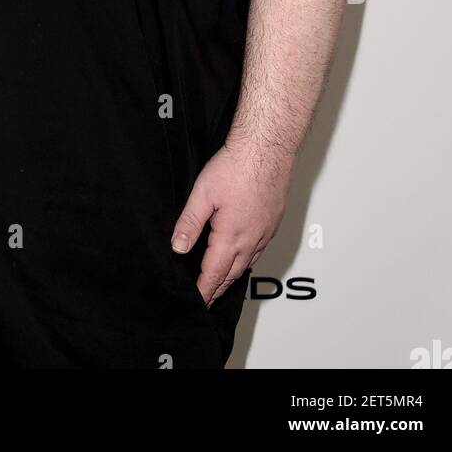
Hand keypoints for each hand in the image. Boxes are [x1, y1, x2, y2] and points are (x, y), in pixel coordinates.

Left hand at [170, 139, 292, 305]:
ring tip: (221, 281)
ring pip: (247, 262)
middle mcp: (252, 239)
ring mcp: (265, 231)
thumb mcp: (203, 193)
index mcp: (232, 236)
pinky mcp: (273, 220)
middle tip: (207, 297)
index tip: (197, 302)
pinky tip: (242, 253)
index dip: (204, 291)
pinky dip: (247, 257)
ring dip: (232, 274)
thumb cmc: (237, 166)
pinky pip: (259, 248)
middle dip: (218, 287)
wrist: (267, 149)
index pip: (214, 274)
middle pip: (232, 273)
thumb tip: (178, 247)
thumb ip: (190, 222)